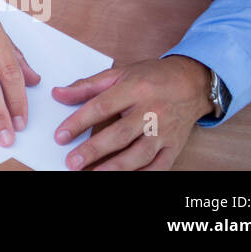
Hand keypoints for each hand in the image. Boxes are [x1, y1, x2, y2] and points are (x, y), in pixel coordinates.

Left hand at [52, 55, 213, 170]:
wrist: (192, 83)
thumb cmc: (152, 77)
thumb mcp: (119, 73)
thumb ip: (87, 86)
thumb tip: (58, 94)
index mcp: (134, 89)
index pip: (102, 106)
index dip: (79, 122)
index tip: (60, 136)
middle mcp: (151, 111)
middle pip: (120, 134)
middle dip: (94, 150)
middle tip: (72, 162)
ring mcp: (165, 131)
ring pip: (139, 154)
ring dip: (115, 167)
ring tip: (94, 174)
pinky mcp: (174, 146)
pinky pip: (159, 166)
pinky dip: (142, 174)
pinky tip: (123, 177)